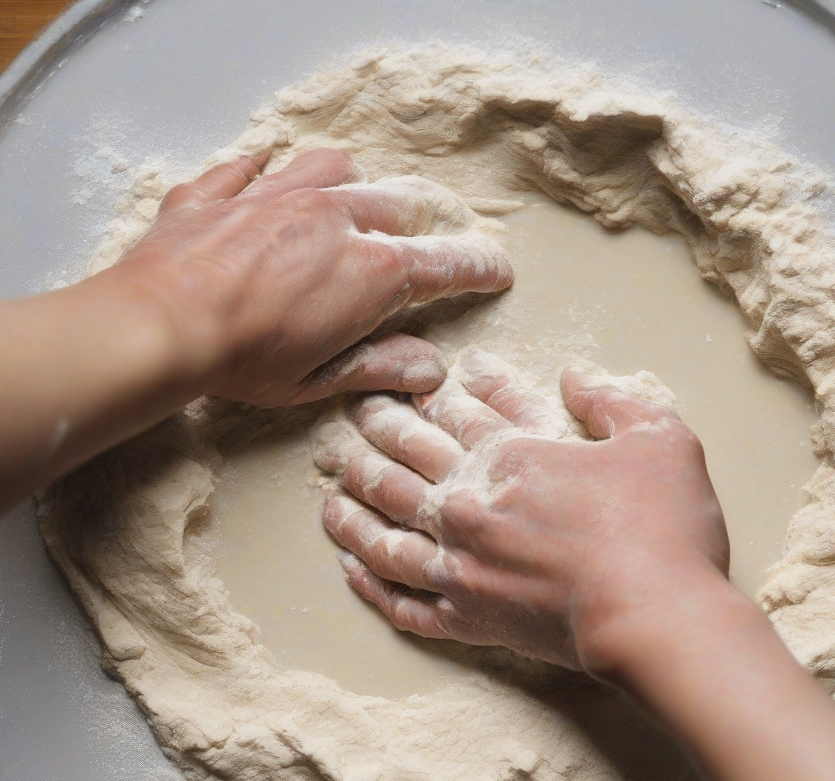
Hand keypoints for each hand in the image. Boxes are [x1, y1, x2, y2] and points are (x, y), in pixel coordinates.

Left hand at [103, 149, 513, 404]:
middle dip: (419, 222)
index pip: (441, 265)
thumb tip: (432, 370)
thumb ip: (380, 367)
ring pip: (331, 167)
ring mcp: (277, 196)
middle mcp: (333, 219)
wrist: (157, 327)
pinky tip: (262, 171)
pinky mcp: (224, 191)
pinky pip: (251, 165)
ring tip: (351, 192)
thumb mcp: (319, 380)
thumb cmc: (241, 361)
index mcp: (369, 273)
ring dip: (350, 181)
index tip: (495, 269)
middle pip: (394, 207)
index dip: (474, 268)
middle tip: (426, 234)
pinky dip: (263, 170)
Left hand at [316, 350, 728, 672]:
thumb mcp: (660, 437)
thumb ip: (612, 400)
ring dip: (351, 510)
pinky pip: (401, 604)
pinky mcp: (466, 621)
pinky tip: (351, 569)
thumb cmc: (662, 528)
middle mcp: (469, 508)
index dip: (432, 393)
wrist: (655, 620)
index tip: (414, 380)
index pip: (456, 415)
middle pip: (402, 464)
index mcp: (511, 458)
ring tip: (328, 494)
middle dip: (371, 436)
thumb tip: (576, 377)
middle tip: (347, 419)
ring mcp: (461, 568)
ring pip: (383, 533)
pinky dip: (371, 586)